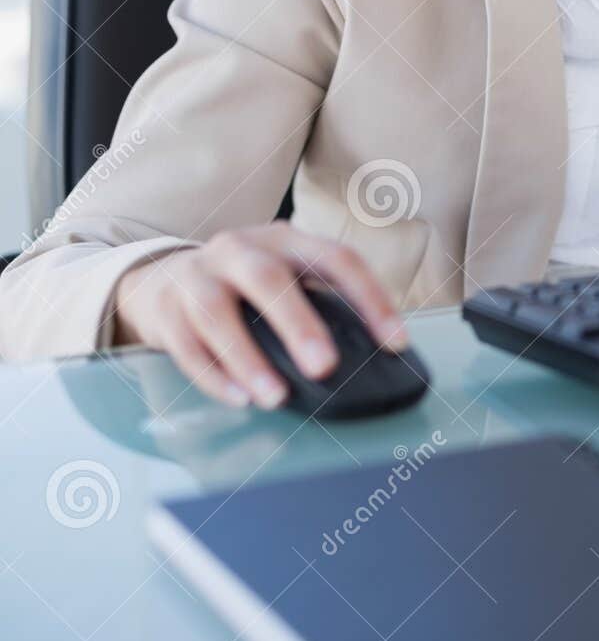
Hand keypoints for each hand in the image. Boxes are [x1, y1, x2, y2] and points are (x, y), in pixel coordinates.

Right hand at [110, 224, 408, 409]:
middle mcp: (240, 249)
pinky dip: (213, 376)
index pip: (336, 259)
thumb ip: (320, 306)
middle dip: (299, 324)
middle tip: (324, 367)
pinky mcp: (166, 310)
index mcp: (285, 240)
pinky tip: (239, 399)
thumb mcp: (285, 279)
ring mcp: (197, 277)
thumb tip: (371, 356)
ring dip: (248, 358)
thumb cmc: (242, 288)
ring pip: (217, 312)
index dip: (370, 299)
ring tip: (275, 397)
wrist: (161, 280)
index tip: (396, 342)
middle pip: (268, 278)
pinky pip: (185, 345)